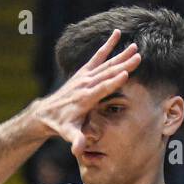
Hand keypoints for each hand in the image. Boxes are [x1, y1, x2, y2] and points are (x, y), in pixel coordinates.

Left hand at [31, 29, 141, 156]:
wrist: (46, 114)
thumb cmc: (60, 125)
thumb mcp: (67, 134)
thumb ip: (75, 140)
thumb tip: (78, 150)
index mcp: (84, 99)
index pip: (101, 89)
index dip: (113, 82)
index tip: (126, 73)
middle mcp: (85, 85)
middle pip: (106, 73)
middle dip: (122, 65)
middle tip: (138, 56)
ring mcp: (84, 77)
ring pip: (105, 64)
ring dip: (120, 55)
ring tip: (134, 47)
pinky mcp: (84, 72)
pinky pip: (97, 57)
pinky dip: (107, 45)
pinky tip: (117, 33)